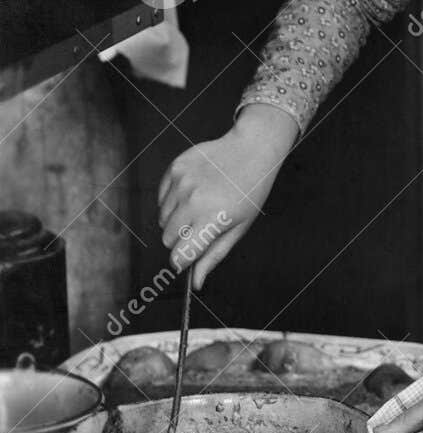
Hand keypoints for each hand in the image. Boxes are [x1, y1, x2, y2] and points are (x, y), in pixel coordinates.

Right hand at [157, 105, 297, 286]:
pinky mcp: (174, 169)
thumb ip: (213, 256)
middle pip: (167, 239)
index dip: (182, 262)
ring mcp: (181, 183)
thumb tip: (196, 283)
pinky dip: (172, 201)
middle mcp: (192, 201)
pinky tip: (194, 192)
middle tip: (201, 229)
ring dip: (177, 220)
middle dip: (180, 241)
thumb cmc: (250, 192)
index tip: (187, 261)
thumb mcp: (239, 228)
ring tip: (201, 207)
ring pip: (162, 219)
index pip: (179, 255)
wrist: (252, 149)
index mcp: (212, 219)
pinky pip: (161, 198)